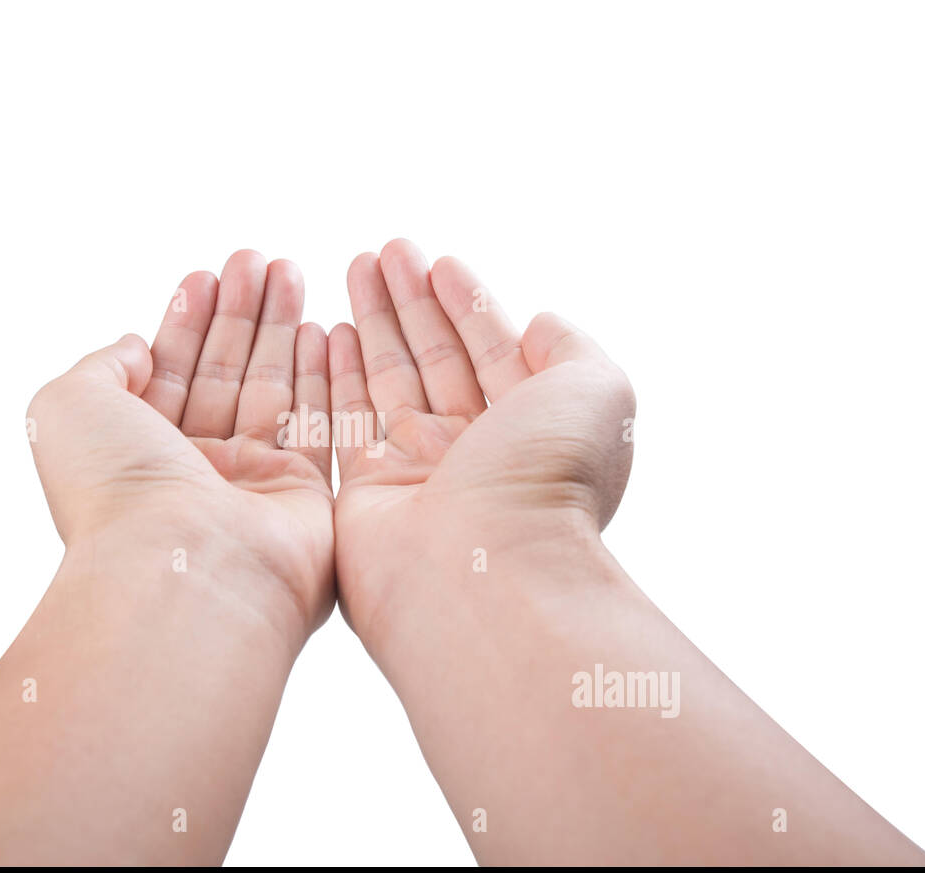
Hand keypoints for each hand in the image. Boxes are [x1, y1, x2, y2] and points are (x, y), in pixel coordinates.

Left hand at [26, 250, 333, 641]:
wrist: (183, 566)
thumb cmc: (115, 494)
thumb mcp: (66, 406)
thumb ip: (100, 366)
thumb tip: (135, 347)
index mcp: (135, 453)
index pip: (169, 373)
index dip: (187, 321)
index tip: (206, 275)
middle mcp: (193, 471)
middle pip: (223, 373)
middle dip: (240, 313)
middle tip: (257, 260)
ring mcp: (250, 486)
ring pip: (271, 390)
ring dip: (281, 328)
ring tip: (289, 270)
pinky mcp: (305, 498)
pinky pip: (316, 426)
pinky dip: (321, 377)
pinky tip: (324, 329)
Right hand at [328, 239, 635, 648]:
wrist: (483, 572)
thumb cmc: (546, 482)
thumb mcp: (596, 391)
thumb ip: (572, 348)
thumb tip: (540, 323)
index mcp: (531, 430)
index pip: (493, 350)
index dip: (468, 302)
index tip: (441, 260)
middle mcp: (475, 452)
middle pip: (437, 358)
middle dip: (412, 300)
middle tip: (387, 249)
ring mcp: (418, 474)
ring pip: (389, 380)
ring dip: (374, 321)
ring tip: (355, 266)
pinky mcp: (365, 494)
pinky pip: (345, 421)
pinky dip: (337, 375)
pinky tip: (327, 331)